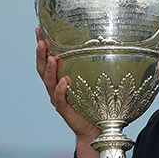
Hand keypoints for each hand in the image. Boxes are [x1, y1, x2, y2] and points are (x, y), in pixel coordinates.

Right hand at [35, 28, 99, 157]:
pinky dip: (60, 89)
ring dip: (49, 69)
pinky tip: (64, 81)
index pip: (49, 57)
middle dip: (40, 53)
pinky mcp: (64, 109)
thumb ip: (100, 65)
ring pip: (48, 81)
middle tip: (41, 40)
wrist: (96, 129)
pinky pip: (59, 98)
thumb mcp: (97, 80)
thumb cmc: (98, 102)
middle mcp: (56, 86)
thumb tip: (118, 43)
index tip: (40, 28)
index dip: (43, 44)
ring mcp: (58, 98)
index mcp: (61, 76)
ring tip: (51, 57)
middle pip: (42, 67)